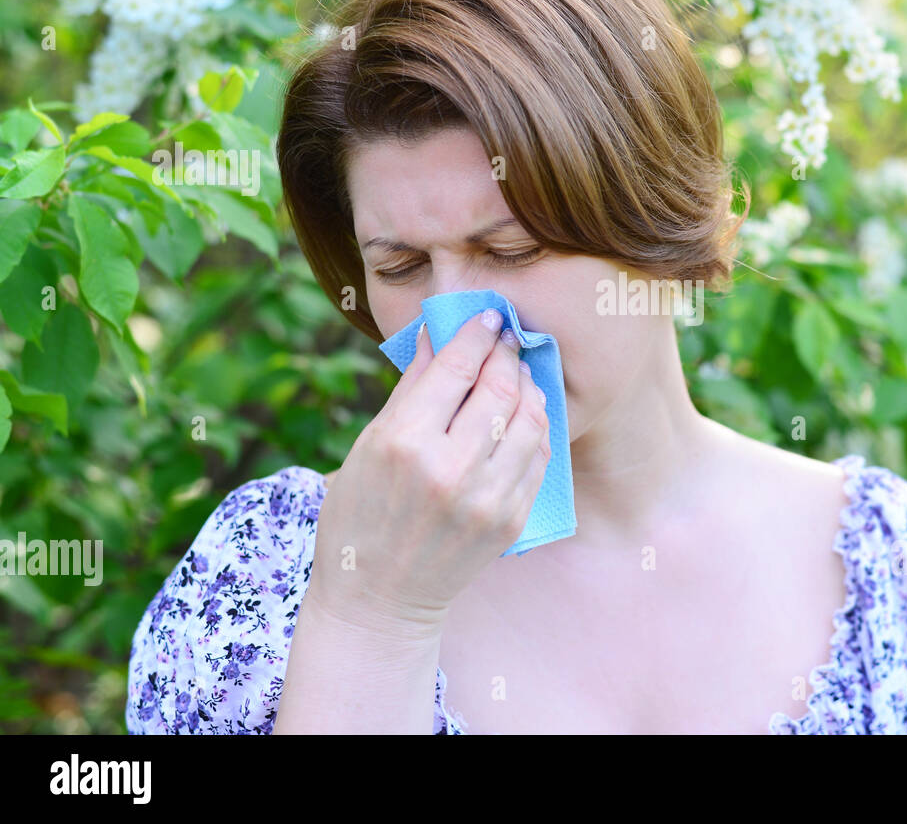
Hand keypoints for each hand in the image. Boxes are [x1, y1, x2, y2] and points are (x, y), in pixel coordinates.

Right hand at [306, 307, 550, 640]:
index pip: (457, 368)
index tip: (490, 316)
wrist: (379, 599)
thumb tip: (437, 332)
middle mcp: (449, 469)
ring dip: (529, 387)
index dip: (479, 334)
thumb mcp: (369, 444)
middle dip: (508, 355)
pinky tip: (524, 415)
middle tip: (508, 339)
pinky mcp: (510, 521)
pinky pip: (538, 457)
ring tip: (518, 374)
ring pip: (529, 420)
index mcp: (404, 443)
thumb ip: (411, 386)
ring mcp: (486, 499)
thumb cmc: (359, 515)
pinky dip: (535, 427)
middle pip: (500, 389)